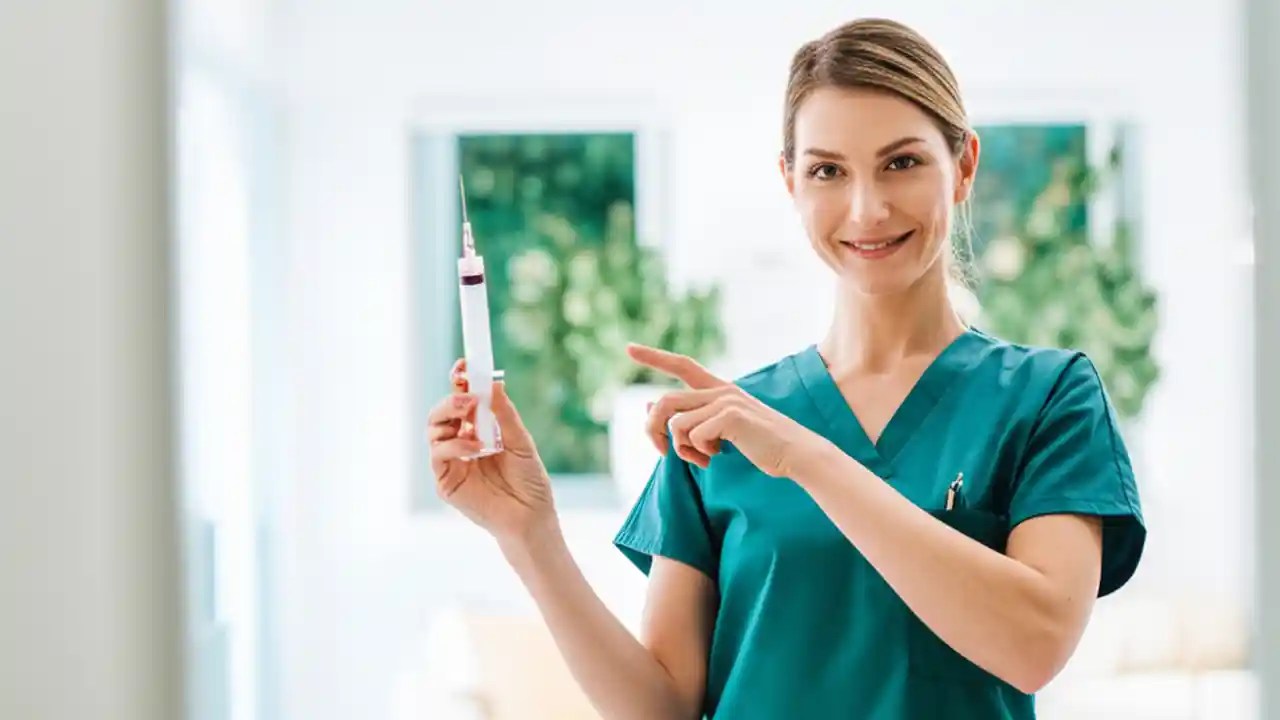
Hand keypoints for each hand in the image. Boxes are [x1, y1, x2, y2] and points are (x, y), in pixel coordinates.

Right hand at [428, 359, 557, 547]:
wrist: (531, 516)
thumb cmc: (529, 481)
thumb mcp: (520, 441)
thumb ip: (504, 414)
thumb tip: (493, 383)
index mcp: (479, 429)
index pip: (462, 400)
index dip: (459, 381)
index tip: (464, 365)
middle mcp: (461, 442)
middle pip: (441, 413)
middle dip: (450, 399)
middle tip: (467, 397)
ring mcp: (451, 462)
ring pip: (433, 430)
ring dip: (450, 419)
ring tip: (472, 420)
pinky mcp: (446, 481)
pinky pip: (438, 455)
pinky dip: (454, 446)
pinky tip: (474, 448)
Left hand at [627, 343, 831, 477]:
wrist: (794, 454)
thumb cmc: (758, 443)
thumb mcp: (719, 429)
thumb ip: (688, 416)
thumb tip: (646, 407)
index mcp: (718, 389)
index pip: (682, 365)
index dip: (655, 357)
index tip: (629, 348)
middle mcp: (720, 390)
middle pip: (664, 401)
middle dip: (652, 429)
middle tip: (662, 452)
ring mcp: (726, 401)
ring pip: (676, 422)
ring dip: (681, 449)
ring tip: (702, 458)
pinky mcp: (731, 416)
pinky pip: (693, 435)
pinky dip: (698, 453)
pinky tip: (717, 457)